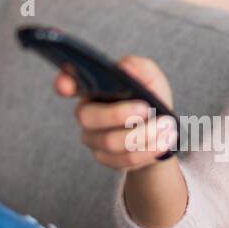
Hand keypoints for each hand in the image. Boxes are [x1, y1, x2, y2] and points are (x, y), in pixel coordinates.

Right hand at [53, 56, 177, 170]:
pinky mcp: (107, 158)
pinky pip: (124, 159)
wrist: (162, 132)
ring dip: (143, 134)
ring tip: (166, 125)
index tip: (65, 85)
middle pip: (88, 117)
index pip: (68, 83)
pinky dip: (148, 150)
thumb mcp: (151, 79)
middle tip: (146, 108)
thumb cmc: (151, 99)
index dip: (63, 83)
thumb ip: (140, 68)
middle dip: (119, 114)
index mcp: (92, 88)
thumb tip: (125, 68)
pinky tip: (163, 142)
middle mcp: (87, 113)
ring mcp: (94, 139)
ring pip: (110, 142)